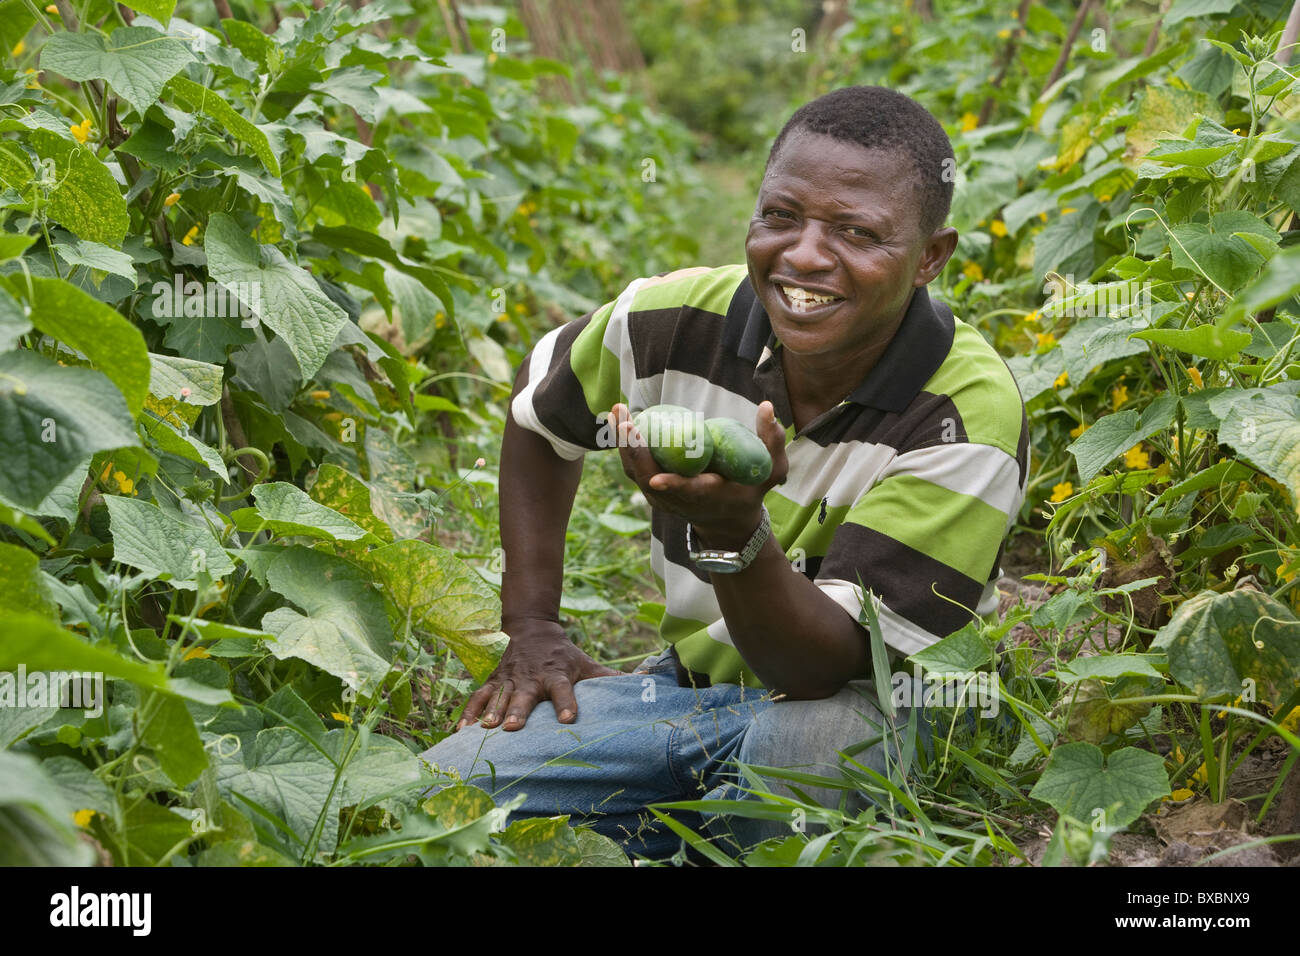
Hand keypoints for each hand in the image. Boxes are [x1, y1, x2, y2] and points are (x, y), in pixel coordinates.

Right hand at [455, 619, 620, 731]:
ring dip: (491, 712)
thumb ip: (609, 678)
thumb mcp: (586, 663)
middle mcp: (532, 677)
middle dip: (518, 710)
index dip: (567, 702)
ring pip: (499, 696)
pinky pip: (478, 696)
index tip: (567, 718)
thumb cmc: (563, 655)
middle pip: (525, 695)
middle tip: (512, 726)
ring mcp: (510, 679)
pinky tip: (461, 730)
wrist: (531, 629)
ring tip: (484, 730)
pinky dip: (469, 712)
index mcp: (557, 674)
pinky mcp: (493, 680)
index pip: (564, 689)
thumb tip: (644, 684)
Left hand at [610, 400, 788, 548]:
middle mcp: (678, 501)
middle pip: (648, 478)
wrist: (727, 523)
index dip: (672, 486)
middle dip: (634, 449)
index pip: (688, 493)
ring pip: (635, 472)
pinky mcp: (652, 490)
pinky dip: (624, 445)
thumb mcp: (770, 472)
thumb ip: (772, 442)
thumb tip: (766, 407)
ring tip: (617, 411)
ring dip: (623, 443)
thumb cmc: (751, 491)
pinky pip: (633, 467)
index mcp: (707, 498)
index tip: (656, 479)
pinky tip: (618, 420)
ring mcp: (661, 498)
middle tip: (626, 418)